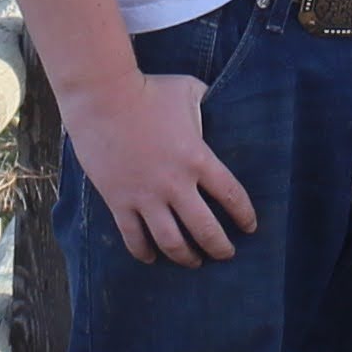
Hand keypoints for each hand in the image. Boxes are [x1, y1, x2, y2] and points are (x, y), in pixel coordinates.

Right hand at [67, 67, 255, 262]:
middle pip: (204, 229)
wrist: (101, 96)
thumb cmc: (148, 89)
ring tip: (194, 262)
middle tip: (226, 254)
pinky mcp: (118, 200)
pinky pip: (133, 236)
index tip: (249, 228)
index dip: (244, 216)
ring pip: (170, 241)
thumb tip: (218, 107)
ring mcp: (145, 195)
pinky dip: (143, 251)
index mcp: (198, 158)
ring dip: (185, 256)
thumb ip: (207, 106)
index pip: (232, 196)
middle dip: (220, 247)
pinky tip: (151, 258)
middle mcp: (175, 183)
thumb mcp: (189, 92)